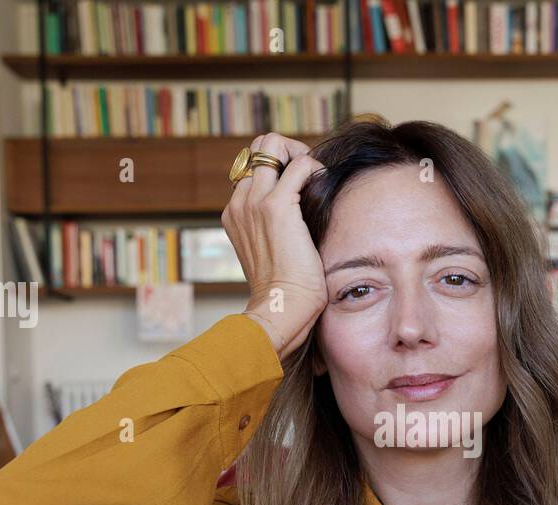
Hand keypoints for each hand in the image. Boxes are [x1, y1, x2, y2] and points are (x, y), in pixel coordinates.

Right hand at [222, 132, 328, 359]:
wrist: (281, 308)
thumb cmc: (285, 290)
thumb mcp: (272, 252)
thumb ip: (276, 229)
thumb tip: (302, 216)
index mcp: (235, 213)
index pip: (252, 168)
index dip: (279, 168)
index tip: (300, 184)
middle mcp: (240, 203)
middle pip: (258, 147)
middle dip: (287, 150)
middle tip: (308, 173)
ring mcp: (254, 202)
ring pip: (272, 143)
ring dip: (300, 153)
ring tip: (315, 177)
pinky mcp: (276, 206)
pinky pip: (299, 164)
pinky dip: (315, 168)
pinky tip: (322, 187)